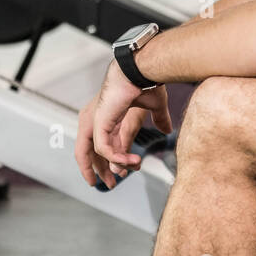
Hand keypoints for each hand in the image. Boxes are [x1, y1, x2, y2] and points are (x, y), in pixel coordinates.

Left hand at [75, 63, 171, 188]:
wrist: (143, 70)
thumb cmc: (146, 82)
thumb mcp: (154, 106)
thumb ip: (158, 119)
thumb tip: (167, 130)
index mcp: (104, 114)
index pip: (98, 144)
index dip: (108, 161)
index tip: (122, 174)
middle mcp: (95, 119)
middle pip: (88, 153)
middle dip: (99, 171)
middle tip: (111, 185)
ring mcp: (94, 121)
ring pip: (98, 153)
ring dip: (117, 164)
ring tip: (135, 165)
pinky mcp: (99, 122)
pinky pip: (104, 149)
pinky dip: (117, 157)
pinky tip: (132, 159)